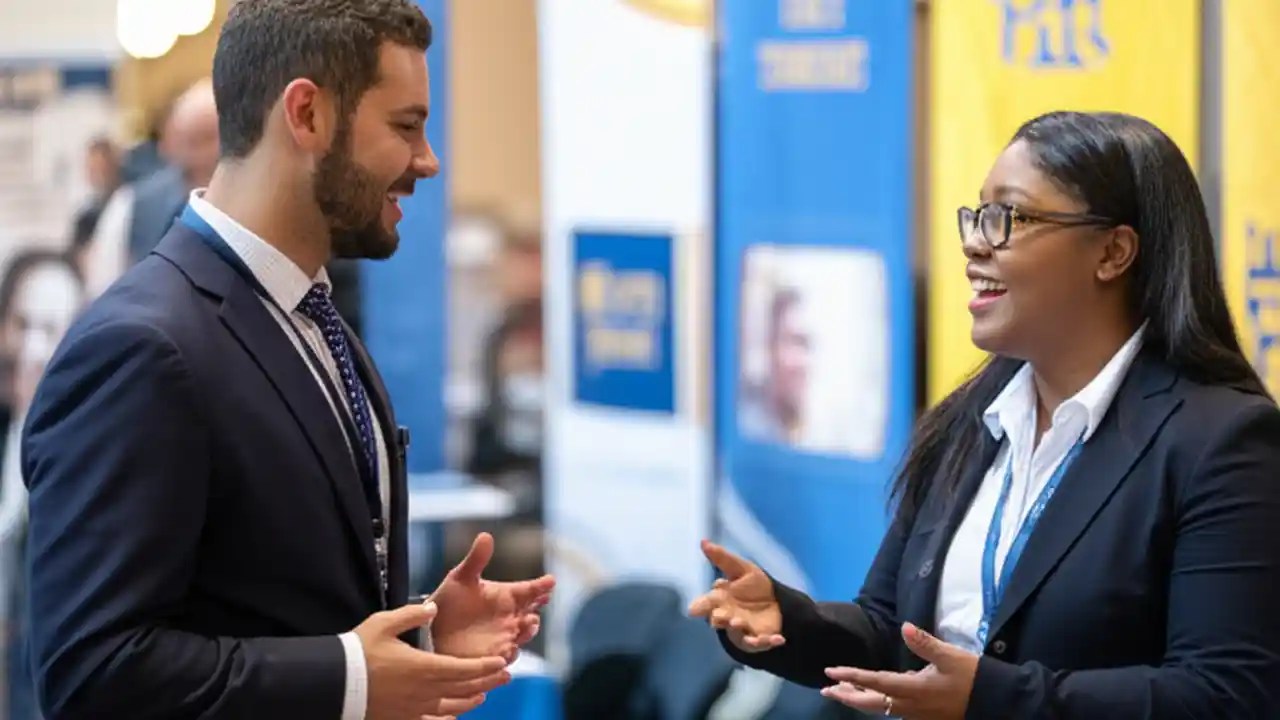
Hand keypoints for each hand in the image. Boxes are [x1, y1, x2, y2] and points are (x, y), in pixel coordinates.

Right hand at [354, 601, 510, 719]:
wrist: (334, 683)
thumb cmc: (359, 651)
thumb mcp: (385, 623)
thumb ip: (413, 615)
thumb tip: (434, 608)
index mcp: (425, 667)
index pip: (465, 668)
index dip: (486, 666)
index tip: (502, 661)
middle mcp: (425, 692)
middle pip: (464, 689)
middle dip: (487, 682)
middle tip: (504, 676)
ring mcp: (414, 709)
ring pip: (451, 708)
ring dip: (470, 701)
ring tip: (482, 695)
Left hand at [430, 532, 554, 661]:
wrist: (430, 630)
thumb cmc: (448, 602)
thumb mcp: (460, 578)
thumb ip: (476, 559)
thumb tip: (486, 535)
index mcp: (505, 596)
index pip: (529, 590)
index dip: (541, 586)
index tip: (550, 581)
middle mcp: (509, 617)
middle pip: (531, 614)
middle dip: (536, 610)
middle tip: (537, 606)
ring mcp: (504, 637)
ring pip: (523, 635)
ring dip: (528, 631)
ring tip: (528, 624)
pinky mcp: (493, 656)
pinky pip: (507, 656)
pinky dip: (511, 653)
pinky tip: (510, 649)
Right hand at [688, 539, 784, 652]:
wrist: (779, 601)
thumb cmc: (755, 586)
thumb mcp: (741, 568)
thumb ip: (722, 558)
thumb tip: (703, 541)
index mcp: (721, 600)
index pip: (706, 603)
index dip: (700, 606)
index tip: (694, 610)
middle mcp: (728, 616)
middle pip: (718, 619)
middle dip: (718, 618)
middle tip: (720, 616)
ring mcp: (743, 630)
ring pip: (736, 633)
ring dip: (736, 628)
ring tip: (738, 622)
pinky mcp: (759, 640)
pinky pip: (761, 643)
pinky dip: (769, 641)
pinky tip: (779, 638)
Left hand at [822, 623, 977, 719]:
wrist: (995, 702)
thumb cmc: (972, 676)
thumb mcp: (950, 656)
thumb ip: (926, 643)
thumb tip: (905, 627)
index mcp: (913, 690)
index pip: (874, 683)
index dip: (851, 677)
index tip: (829, 672)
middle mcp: (909, 706)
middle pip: (871, 704)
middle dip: (847, 696)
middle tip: (826, 689)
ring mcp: (916, 714)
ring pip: (880, 709)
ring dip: (859, 700)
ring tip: (842, 692)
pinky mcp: (923, 716)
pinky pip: (892, 711)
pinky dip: (877, 703)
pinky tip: (874, 697)